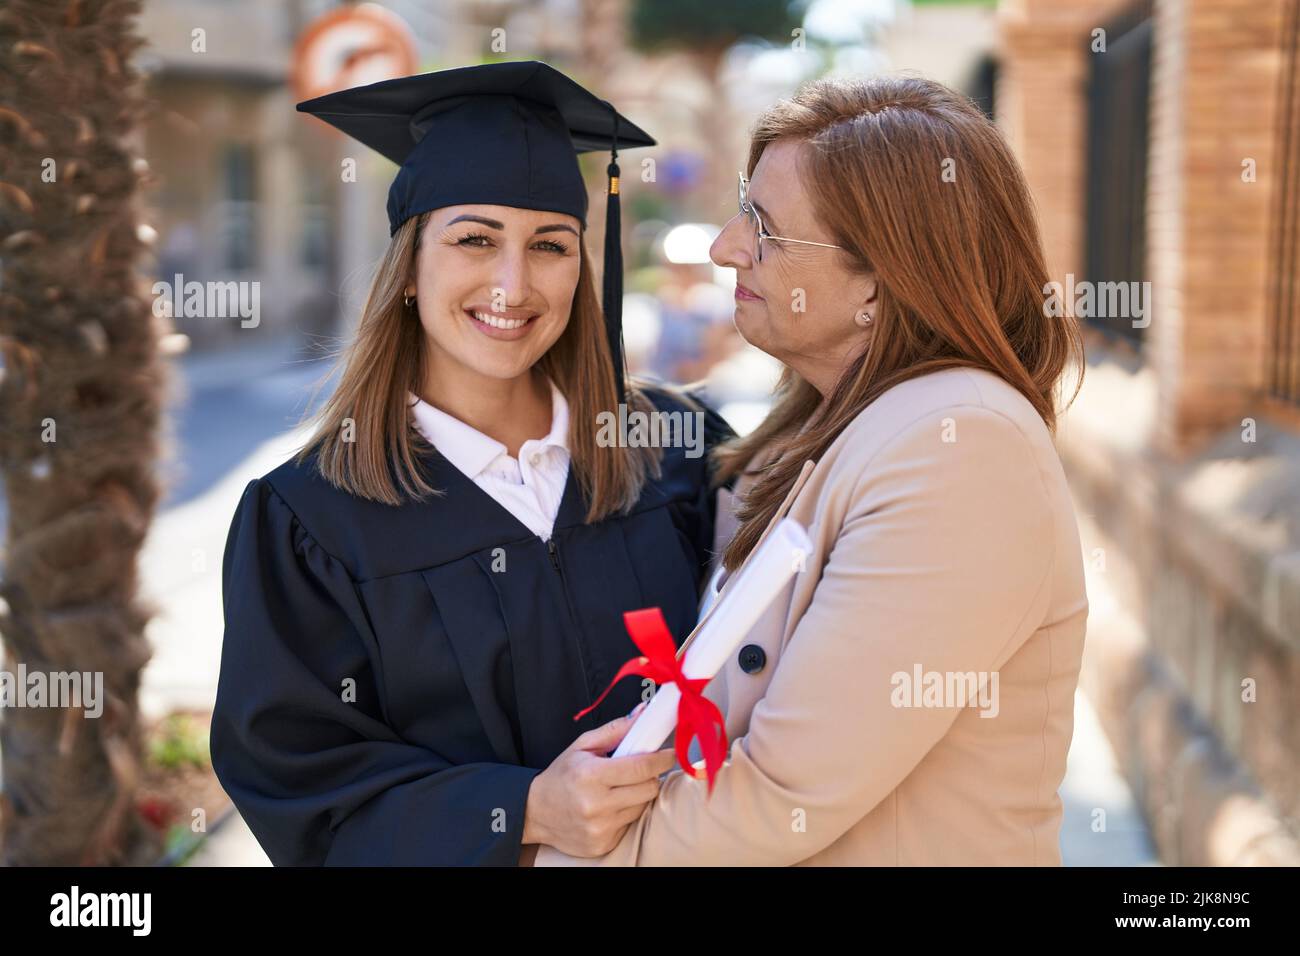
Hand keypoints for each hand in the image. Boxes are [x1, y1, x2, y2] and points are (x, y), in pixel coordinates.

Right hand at [521, 702, 672, 857]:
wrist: (534, 812)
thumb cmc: (561, 776)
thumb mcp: (583, 746)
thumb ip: (616, 730)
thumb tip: (643, 714)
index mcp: (591, 775)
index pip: (641, 767)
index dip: (661, 759)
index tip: (670, 753)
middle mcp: (596, 804)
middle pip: (649, 789)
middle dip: (649, 777)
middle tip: (640, 771)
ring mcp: (600, 827)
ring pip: (642, 807)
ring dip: (638, 795)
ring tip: (619, 789)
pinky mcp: (603, 844)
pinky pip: (630, 824)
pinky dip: (626, 813)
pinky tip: (610, 807)